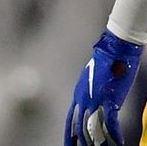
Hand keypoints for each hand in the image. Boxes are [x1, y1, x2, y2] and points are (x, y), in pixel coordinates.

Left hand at [66, 29, 142, 144]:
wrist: (113, 51)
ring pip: (94, 128)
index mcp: (78, 95)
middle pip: (80, 127)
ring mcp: (95, 100)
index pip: (71, 120)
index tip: (69, 145)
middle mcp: (83, 99)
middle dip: (82, 143)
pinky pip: (110, 123)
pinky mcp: (108, 99)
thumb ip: (90, 93)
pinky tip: (119, 142)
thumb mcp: (93, 81)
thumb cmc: (105, 64)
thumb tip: (92, 101)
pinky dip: (115, 134)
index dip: (69, 134)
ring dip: (99, 143)